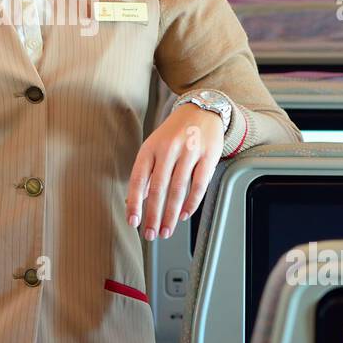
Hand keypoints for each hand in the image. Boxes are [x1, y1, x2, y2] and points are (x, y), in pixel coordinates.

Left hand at [125, 105, 223, 240]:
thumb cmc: (174, 132)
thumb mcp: (154, 146)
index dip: (134, 202)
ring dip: (171, 214)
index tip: (133, 221)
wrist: (201, 109)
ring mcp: (189, 151)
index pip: (138, 178)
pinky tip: (185, 214)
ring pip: (178, 189)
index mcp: (150, 147)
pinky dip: (191, 203)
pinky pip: (199, 185)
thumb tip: (135, 202)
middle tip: (151, 233)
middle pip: (158, 188)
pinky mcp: (208, 156)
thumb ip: (145, 173)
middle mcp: (168, 149)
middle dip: (153, 215)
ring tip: (166, 229)